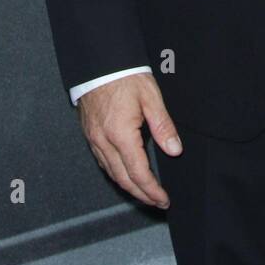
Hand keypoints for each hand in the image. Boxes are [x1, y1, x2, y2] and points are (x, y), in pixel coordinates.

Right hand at [78, 73, 181, 207]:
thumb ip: (163, 126)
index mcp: (121, 134)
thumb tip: (174, 150)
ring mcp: (94, 139)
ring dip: (128, 186)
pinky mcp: (90, 134)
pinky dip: (116, 173)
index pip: (138, 172)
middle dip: (141, 194)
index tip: (163, 199)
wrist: (99, 63)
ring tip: (144, 193)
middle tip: (157, 201)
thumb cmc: (125, 77)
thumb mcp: (151, 97)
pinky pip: (102, 162)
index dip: (151, 190)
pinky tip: (125, 174)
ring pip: (111, 173)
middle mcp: (104, 141)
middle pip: (123, 178)